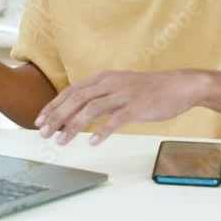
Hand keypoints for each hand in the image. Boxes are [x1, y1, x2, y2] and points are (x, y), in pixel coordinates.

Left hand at [35, 69, 208, 145]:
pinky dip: (101, 131)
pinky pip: (115, 119)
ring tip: (61, 142)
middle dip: (56, 117)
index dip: (53, 105)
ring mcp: (123, 94)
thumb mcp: (120, 86)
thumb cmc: (150, 89)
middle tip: (43, 133)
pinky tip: (92, 142)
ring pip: (91, 109)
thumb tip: (79, 109)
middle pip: (76, 100)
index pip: (71, 91)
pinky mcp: (137, 107)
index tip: (40, 120)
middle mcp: (110, 83)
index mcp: (103, 78)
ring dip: (73, 126)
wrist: (180, 85)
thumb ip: (101, 95)